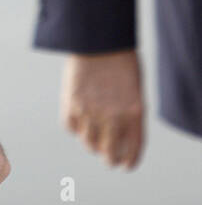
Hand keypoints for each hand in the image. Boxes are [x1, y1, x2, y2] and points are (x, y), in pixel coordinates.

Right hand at [60, 49, 143, 168]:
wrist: (99, 39)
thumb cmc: (120, 62)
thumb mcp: (134, 89)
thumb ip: (130, 114)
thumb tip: (120, 137)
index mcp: (134, 113)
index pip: (132, 151)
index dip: (128, 162)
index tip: (124, 165)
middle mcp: (113, 116)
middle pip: (109, 154)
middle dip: (109, 158)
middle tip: (107, 156)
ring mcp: (90, 111)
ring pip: (88, 143)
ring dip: (91, 142)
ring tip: (93, 134)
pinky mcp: (71, 103)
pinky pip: (70, 127)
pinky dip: (74, 127)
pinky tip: (78, 119)